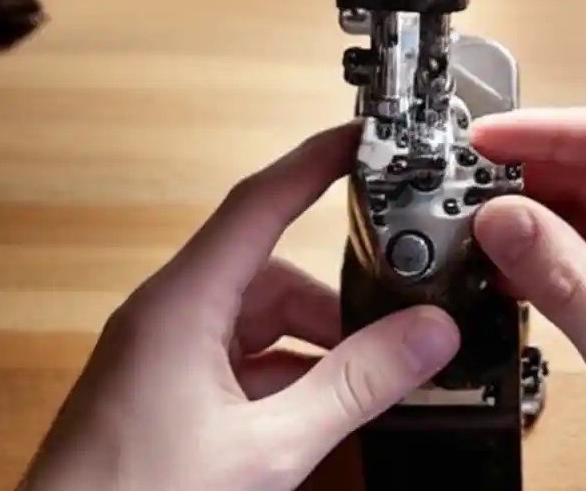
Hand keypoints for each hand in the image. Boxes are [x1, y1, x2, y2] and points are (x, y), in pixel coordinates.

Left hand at [19, 123, 460, 490]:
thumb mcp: (266, 448)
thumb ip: (352, 388)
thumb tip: (424, 337)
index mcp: (180, 306)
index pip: (259, 203)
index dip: (314, 162)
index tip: (361, 138)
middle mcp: (166, 318)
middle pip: (270, 276)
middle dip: (334, 305)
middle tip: (393, 332)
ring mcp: (161, 358)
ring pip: (256, 324)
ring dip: (311, 350)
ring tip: (359, 389)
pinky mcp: (162, 395)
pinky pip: (237, 364)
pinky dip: (283, 382)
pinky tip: (314, 419)